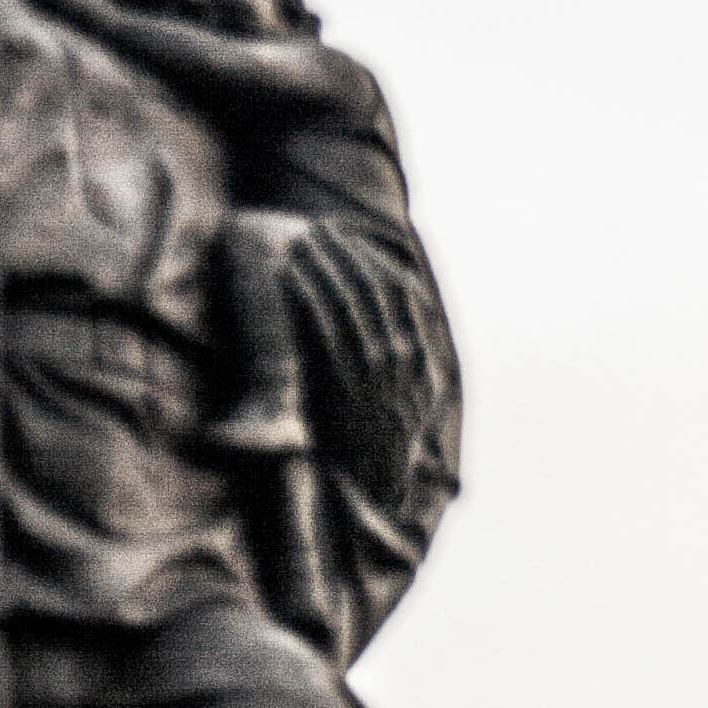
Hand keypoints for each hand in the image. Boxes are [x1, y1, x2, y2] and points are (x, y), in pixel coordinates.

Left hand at [283, 222, 440, 496]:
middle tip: (318, 228)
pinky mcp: (334, 383)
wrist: (376, 478)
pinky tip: (286, 275)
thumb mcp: (421, 391)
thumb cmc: (391, 433)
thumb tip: (414, 303)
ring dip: (321, 266)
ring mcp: (366, 370)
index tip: (349, 235)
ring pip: (343, 301)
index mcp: (418, 354)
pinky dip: (303, 296)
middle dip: (342, 253)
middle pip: (368, 287)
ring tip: (300, 241)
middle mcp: (396, 358)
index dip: (371, 256)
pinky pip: (317, 328)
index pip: (396, 289)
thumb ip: (418, 348)